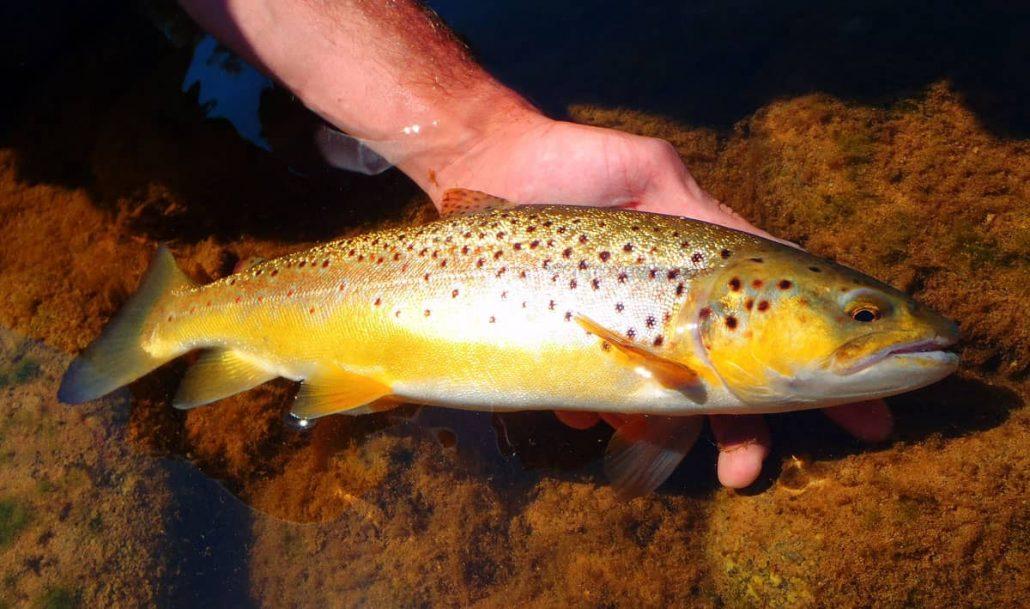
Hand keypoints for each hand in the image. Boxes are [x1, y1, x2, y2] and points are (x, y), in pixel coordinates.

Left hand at [430, 115, 893, 488]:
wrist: (491, 164)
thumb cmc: (579, 165)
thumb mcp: (654, 176)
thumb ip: (707, 213)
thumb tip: (765, 251)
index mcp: (706, 275)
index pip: (780, 331)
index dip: (827, 379)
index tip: (871, 421)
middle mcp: (668, 316)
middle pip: (723, 389)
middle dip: (742, 434)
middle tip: (744, 473)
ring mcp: (618, 339)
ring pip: (661, 406)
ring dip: (662, 433)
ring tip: (641, 440)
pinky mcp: (565, 350)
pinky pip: (589, 399)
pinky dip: (590, 410)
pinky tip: (579, 411)